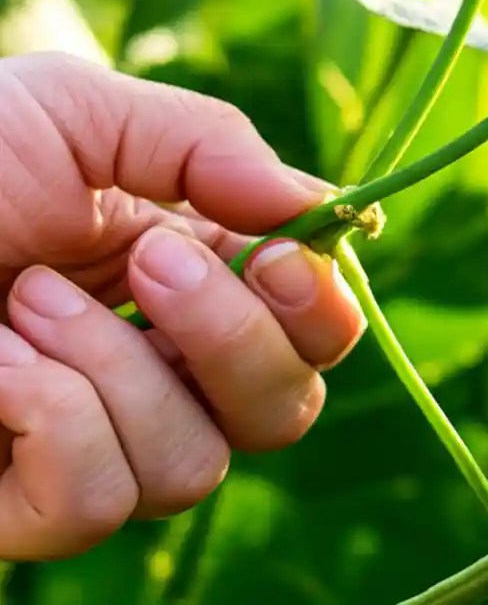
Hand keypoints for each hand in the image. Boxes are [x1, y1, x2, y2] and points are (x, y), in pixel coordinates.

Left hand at [0, 53, 365, 559]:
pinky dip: (51, 420)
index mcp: (194, 282)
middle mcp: (163, 374)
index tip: (281, 258)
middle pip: (284, 413)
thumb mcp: (79, 114)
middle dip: (231, 340)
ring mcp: (96, 446)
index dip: (321, 309)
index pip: (315, 335)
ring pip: (194, 467)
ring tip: (22, 300)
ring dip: (114, 369)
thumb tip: (324, 208)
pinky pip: (98, 503)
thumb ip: (210, 146)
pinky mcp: (26, 506)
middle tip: (146, 264)